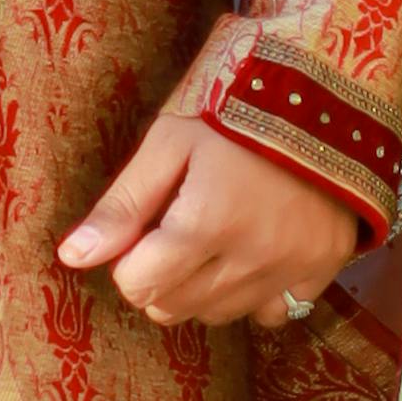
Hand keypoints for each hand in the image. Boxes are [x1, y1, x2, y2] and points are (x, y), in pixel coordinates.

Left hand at [61, 64, 357, 328]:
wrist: (329, 85)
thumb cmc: (237, 105)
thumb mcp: (170, 141)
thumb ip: (123, 205)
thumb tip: (72, 257)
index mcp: (206, 223)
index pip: (137, 285)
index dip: (129, 258)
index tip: (145, 226)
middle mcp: (250, 257)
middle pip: (172, 307)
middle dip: (159, 275)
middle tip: (176, 226)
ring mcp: (292, 267)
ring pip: (217, 314)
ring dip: (201, 286)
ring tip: (215, 233)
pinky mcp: (324, 267)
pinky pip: (273, 312)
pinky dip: (255, 292)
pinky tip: (253, 251)